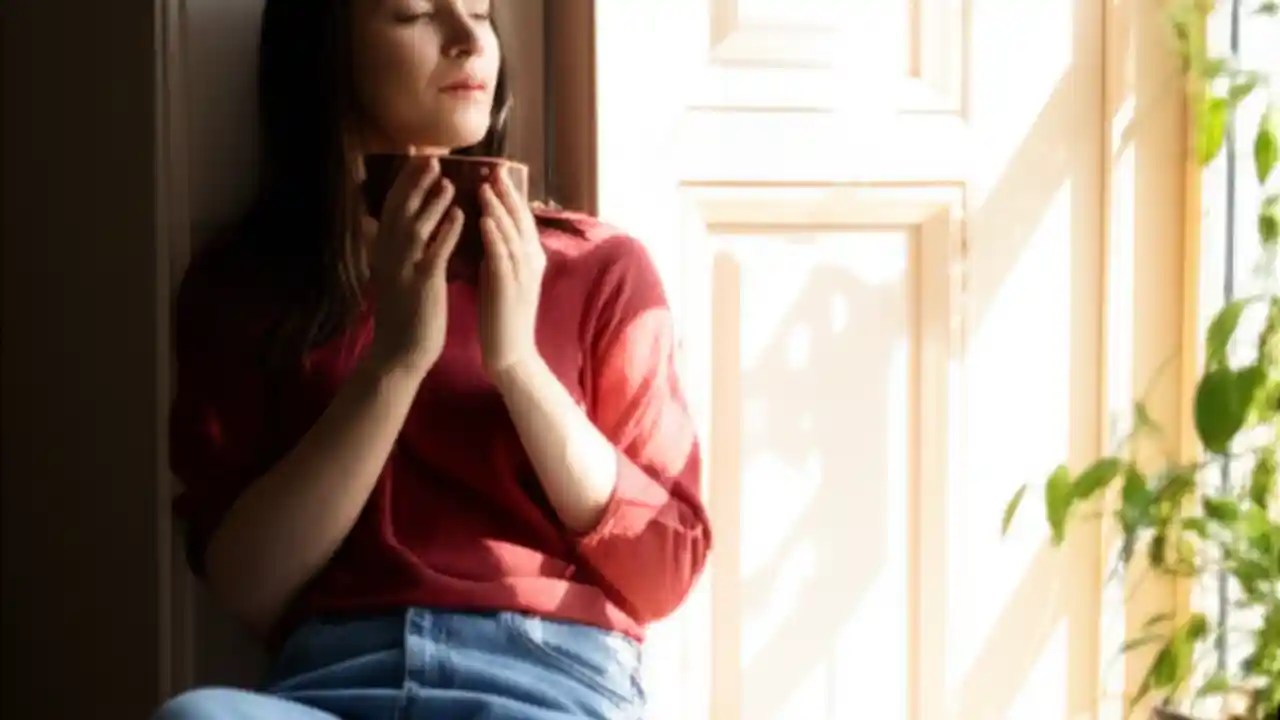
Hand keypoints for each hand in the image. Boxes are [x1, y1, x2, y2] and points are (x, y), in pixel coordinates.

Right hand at [367, 156, 462, 376]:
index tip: (414, 157)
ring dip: (432, 202)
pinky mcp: (421, 284)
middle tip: (431, 157)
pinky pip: (435, 252)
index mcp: (384, 252)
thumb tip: (408, 223)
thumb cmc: (405, 314)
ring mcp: (404, 269)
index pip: (391, 208)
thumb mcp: (396, 275)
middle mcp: (389, 256)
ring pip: (416, 227)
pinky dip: (447, 231)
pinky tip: (459, 215)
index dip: (403, 181)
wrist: (400, 353)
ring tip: (447, 181)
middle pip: (399, 209)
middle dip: (414, 182)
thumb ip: (400, 249)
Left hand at [478, 166, 544, 378]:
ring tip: (485, 185)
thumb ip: (499, 252)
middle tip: (493, 167)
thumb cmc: (501, 316)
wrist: (510, 354)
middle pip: (520, 219)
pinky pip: (502, 257)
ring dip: (498, 208)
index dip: (511, 194)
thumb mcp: (501, 276)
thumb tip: (488, 228)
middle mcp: (531, 262)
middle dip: (507, 192)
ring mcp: (523, 275)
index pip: (521, 218)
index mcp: (531, 258)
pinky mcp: (510, 289)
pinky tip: (483, 220)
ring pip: (511, 234)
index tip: (497, 171)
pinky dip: (494, 236)